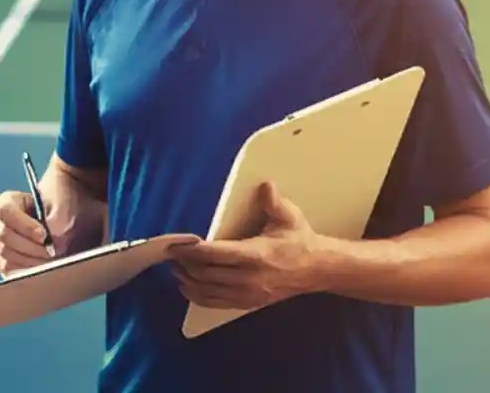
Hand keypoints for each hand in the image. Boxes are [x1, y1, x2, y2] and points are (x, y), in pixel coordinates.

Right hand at [0, 190, 52, 277]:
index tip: (44, 236)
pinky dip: (25, 272)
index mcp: (6, 201)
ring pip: (5, 255)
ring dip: (30, 261)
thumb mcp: (60, 207)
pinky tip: (41, 270)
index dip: (24, 225)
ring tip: (49, 262)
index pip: (6, 210)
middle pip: (4, 235)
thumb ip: (57, 218)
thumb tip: (54, 238)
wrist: (54, 227)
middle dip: (30, 247)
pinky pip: (7, 271)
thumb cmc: (54, 212)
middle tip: (50, 252)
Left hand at [170, 181, 321, 309]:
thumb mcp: (289, 217)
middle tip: (171, 254)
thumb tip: (264, 185)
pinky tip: (188, 287)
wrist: (318, 270)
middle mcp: (250, 277)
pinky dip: (198, 296)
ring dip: (188, 281)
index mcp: (257, 254)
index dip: (192, 250)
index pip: (216, 254)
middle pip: (206, 274)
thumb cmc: (300, 241)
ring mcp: (249, 293)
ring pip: (208, 292)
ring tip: (176, 269)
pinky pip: (216, 303)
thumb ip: (273, 202)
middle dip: (185, 265)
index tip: (176, 244)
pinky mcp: (248, 303)